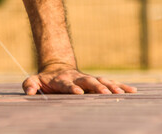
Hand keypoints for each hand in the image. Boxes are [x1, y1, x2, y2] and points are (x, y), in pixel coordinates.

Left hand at [22, 64, 137, 94]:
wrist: (57, 68)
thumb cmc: (45, 80)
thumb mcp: (34, 81)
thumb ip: (30, 85)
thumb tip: (29, 93)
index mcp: (62, 79)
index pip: (66, 84)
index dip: (71, 87)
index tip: (77, 93)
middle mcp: (77, 78)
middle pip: (88, 81)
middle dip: (96, 87)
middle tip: (105, 94)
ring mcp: (88, 78)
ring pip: (102, 81)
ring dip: (111, 87)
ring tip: (121, 93)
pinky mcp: (97, 81)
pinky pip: (111, 83)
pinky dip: (121, 86)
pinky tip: (132, 91)